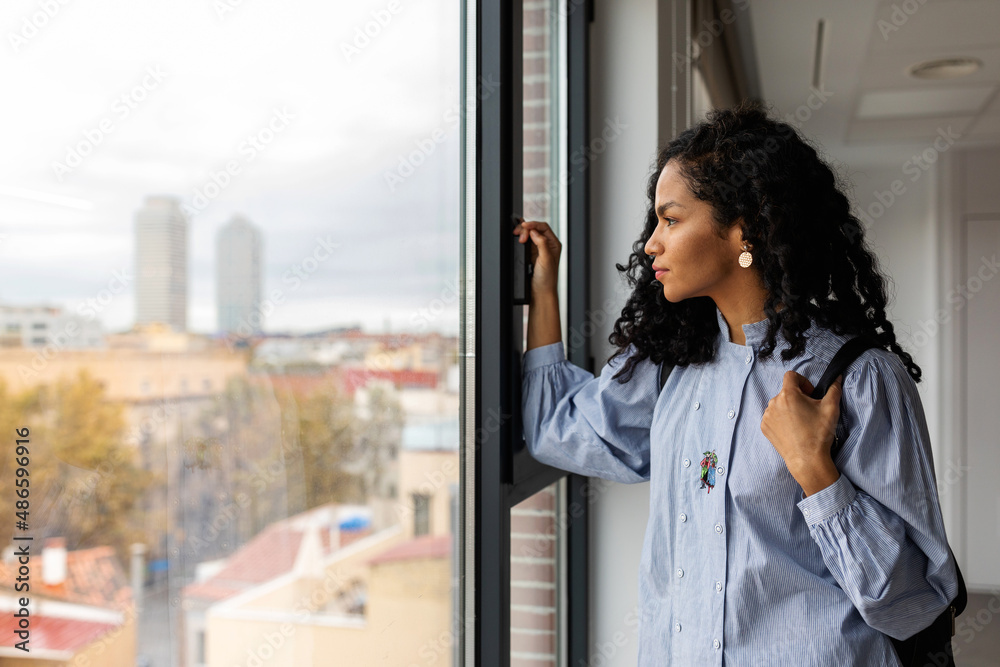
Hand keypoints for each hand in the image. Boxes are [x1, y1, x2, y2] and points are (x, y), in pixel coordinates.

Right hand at [512, 217, 560, 295]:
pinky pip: (525, 242)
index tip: (524, 226)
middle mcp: (547, 244)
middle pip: (535, 229)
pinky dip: (520, 239)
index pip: (543, 227)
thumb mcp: (545, 259)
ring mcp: (538, 249)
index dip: (533, 224)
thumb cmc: (547, 278)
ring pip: (529, 235)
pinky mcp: (530, 254)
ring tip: (518, 238)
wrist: (540, 291)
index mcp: (554, 243)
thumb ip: (541, 243)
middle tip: (520, 237)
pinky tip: (517, 239)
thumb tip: (534, 231)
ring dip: (522, 234)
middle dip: (526, 230)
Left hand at [760, 371, 843, 495]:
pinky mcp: (764, 427)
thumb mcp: (831, 408)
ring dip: (789, 408)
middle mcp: (773, 403)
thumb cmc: (819, 433)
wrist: (807, 459)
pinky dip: (781, 419)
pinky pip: (772, 416)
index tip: (810, 394)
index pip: (791, 376)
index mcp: (788, 395)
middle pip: (786, 391)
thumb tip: (837, 377)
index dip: (803, 381)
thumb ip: (834, 389)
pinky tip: (792, 429)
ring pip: (779, 404)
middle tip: (809, 411)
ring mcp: (767, 416)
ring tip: (801, 422)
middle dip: (797, 397)